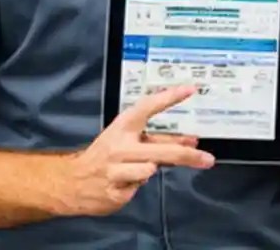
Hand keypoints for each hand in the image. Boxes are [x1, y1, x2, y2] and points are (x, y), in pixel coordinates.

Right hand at [58, 85, 214, 216]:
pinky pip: (138, 188)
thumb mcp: (126, 140)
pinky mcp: (115, 190)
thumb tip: (190, 142)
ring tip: (134, 171)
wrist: (72, 181)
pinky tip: (122, 183)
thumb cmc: (105, 157)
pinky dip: (134, 186)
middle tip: (206, 158)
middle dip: (187, 155)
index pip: (147, 107)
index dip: (168, 97)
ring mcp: (115, 169)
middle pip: (161, 149)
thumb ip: (158, 141)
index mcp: (122, 127)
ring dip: (148, 172)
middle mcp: (119, 146)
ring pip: (150, 170)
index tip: (188, 89)